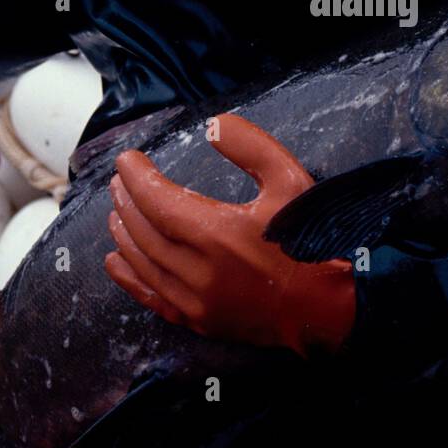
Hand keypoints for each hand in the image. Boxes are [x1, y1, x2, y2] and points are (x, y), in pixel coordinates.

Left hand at [104, 113, 355, 357]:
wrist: (331, 305)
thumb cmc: (313, 239)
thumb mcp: (291, 180)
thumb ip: (252, 148)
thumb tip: (213, 125)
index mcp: (218, 234)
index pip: (158, 201)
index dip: (138, 178)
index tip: (128, 159)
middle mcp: (199, 271)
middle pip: (145, 231)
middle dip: (128, 202)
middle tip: (120, 181)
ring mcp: (197, 301)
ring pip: (145, 263)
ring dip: (125, 234)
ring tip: (116, 212)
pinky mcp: (201, 322)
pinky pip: (152, 299)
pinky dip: (129, 279)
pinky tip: (115, 262)